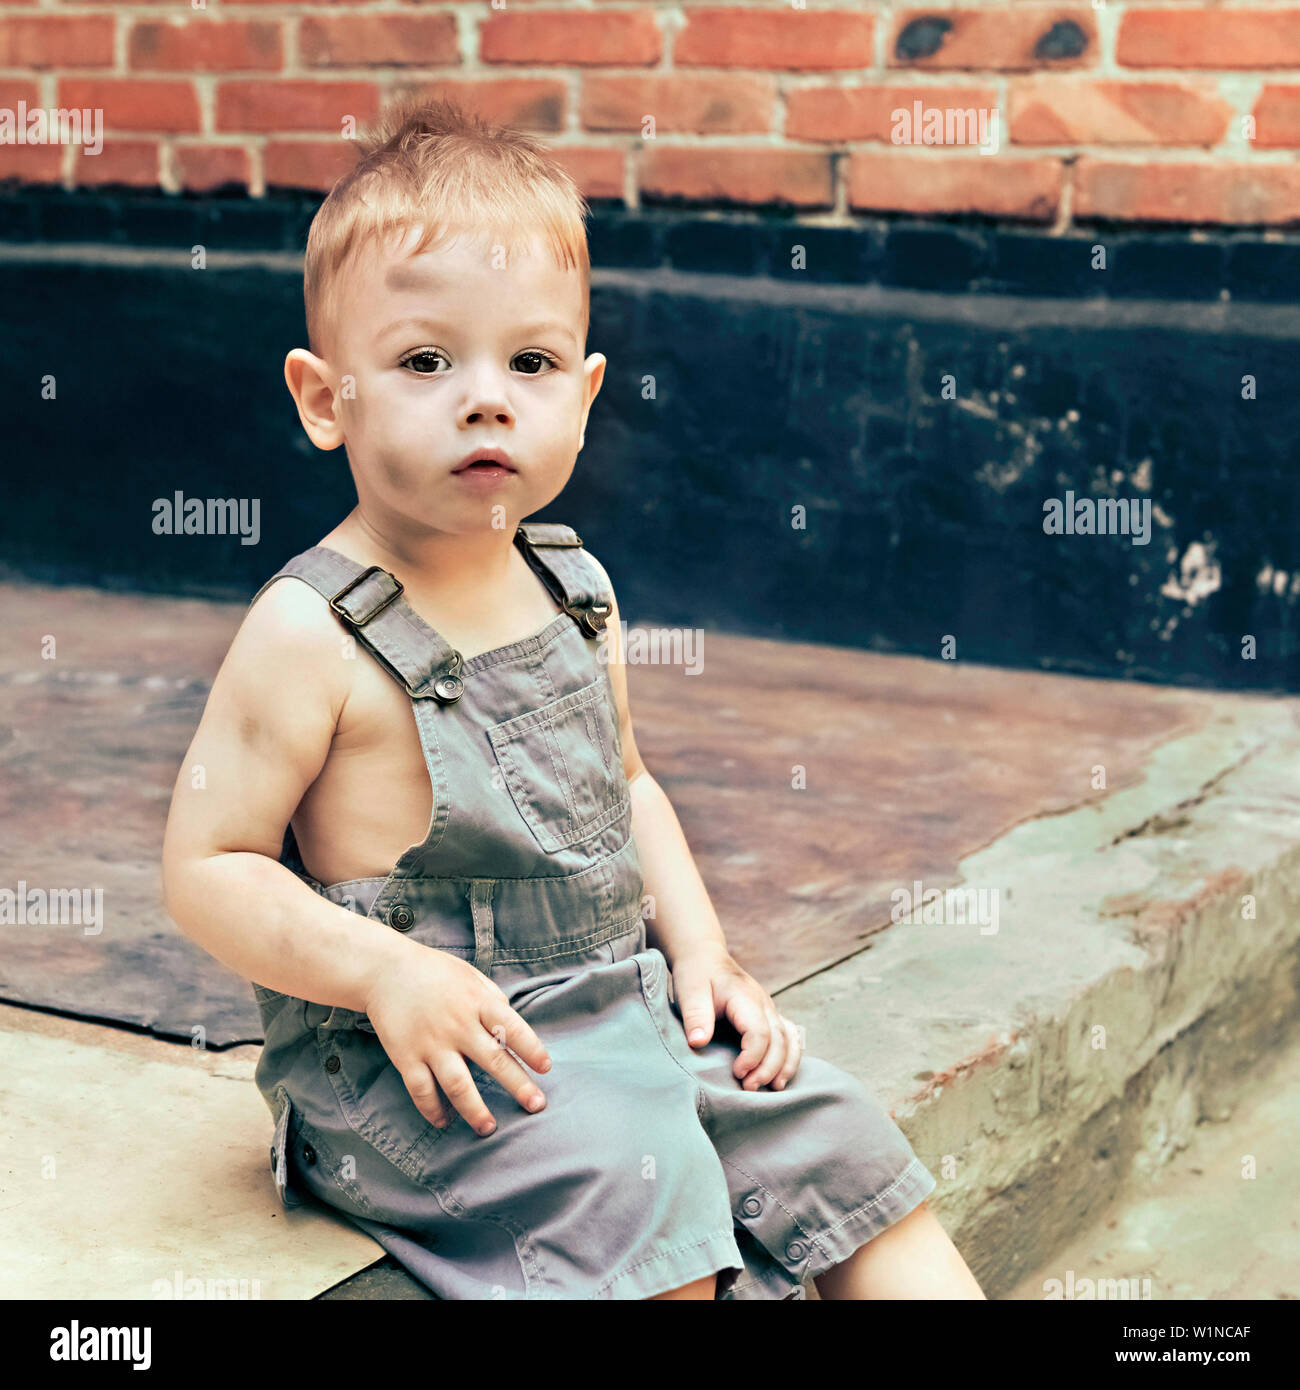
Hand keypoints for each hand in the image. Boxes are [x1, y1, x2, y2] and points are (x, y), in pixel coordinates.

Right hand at [363, 945, 551, 1136]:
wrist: (384, 970)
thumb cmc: (434, 972)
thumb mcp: (471, 976)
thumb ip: (493, 1000)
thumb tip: (513, 1027)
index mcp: (478, 1002)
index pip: (513, 1028)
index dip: (532, 1049)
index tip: (546, 1068)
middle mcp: (458, 1025)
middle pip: (494, 1061)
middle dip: (518, 1086)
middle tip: (537, 1106)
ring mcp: (431, 1044)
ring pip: (459, 1085)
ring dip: (476, 1110)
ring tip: (489, 1128)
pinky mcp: (406, 1057)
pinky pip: (422, 1091)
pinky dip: (433, 1110)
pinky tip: (444, 1122)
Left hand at [668, 943, 802, 1090]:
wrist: (704, 957)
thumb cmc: (696, 975)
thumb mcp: (689, 992)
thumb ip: (695, 1016)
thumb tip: (699, 1042)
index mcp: (745, 997)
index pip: (759, 1031)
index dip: (753, 1056)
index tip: (737, 1073)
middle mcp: (763, 1003)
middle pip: (779, 1039)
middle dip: (769, 1067)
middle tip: (750, 1088)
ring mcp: (768, 1009)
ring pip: (790, 1039)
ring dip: (785, 1065)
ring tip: (774, 1088)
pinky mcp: (767, 1015)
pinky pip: (789, 1036)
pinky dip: (789, 1057)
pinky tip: (781, 1075)